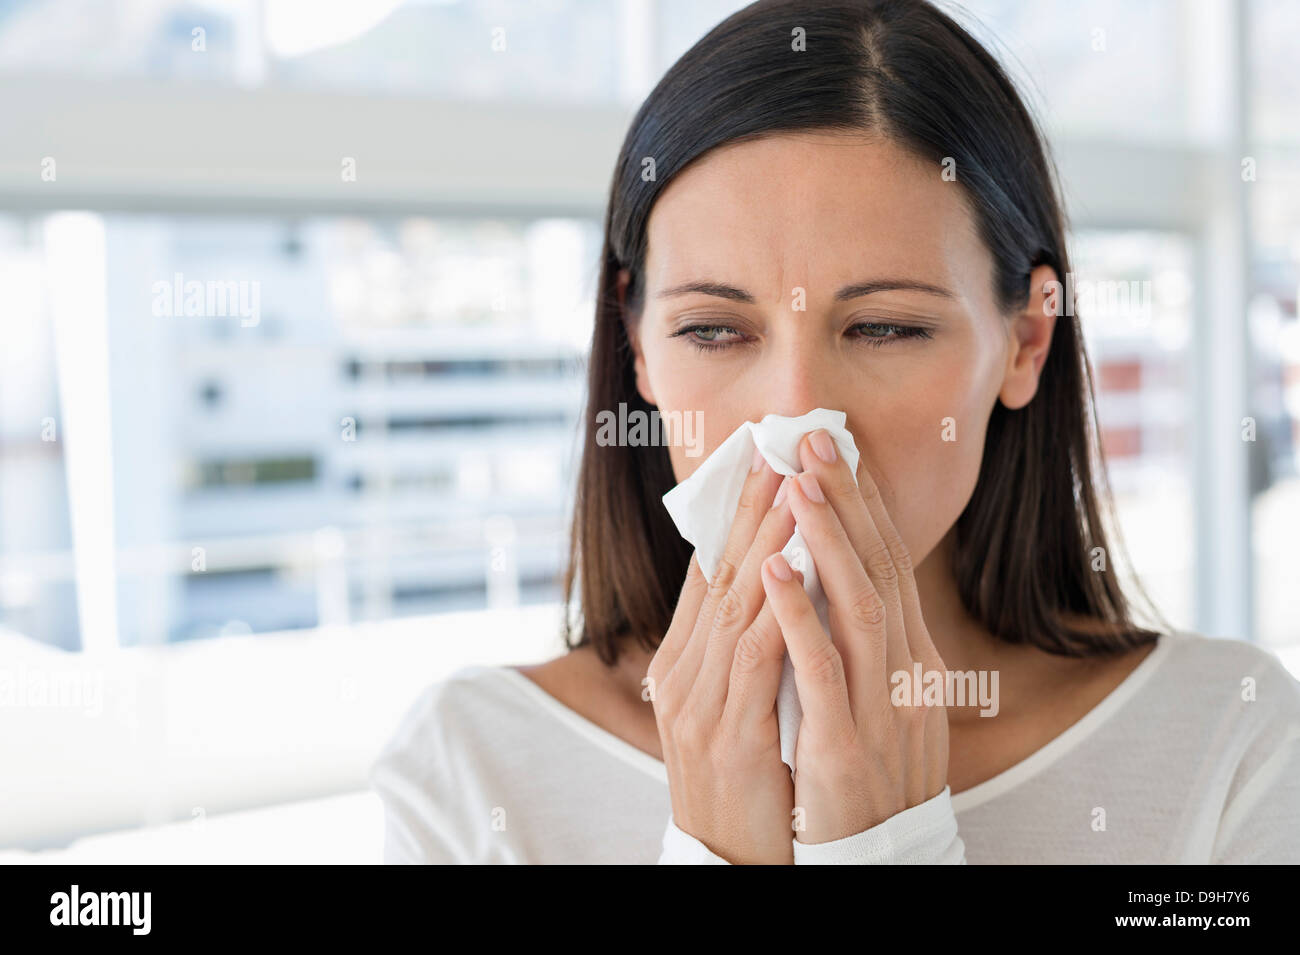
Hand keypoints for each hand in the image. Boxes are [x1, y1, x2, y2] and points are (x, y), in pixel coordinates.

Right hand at [647, 448, 797, 863]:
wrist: (727, 860)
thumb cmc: (742, 781)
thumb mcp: (734, 706)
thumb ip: (744, 648)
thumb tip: (771, 586)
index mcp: (682, 664)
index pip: (709, 574)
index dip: (737, 515)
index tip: (765, 461)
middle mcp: (681, 675)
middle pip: (720, 575)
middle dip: (753, 509)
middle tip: (780, 448)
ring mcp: (698, 704)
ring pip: (736, 605)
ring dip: (767, 541)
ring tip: (795, 486)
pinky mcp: (725, 736)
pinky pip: (754, 659)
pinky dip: (773, 608)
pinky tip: (789, 569)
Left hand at [759, 428, 949, 843]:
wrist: (876, 857)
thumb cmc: (864, 775)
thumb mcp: (878, 699)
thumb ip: (862, 639)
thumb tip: (834, 573)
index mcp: (912, 658)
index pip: (890, 564)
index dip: (864, 505)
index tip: (836, 450)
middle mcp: (907, 673)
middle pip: (881, 568)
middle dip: (848, 500)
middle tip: (816, 436)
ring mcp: (881, 708)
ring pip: (858, 606)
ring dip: (827, 540)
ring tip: (799, 484)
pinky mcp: (845, 743)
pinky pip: (821, 670)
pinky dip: (798, 617)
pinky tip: (772, 572)